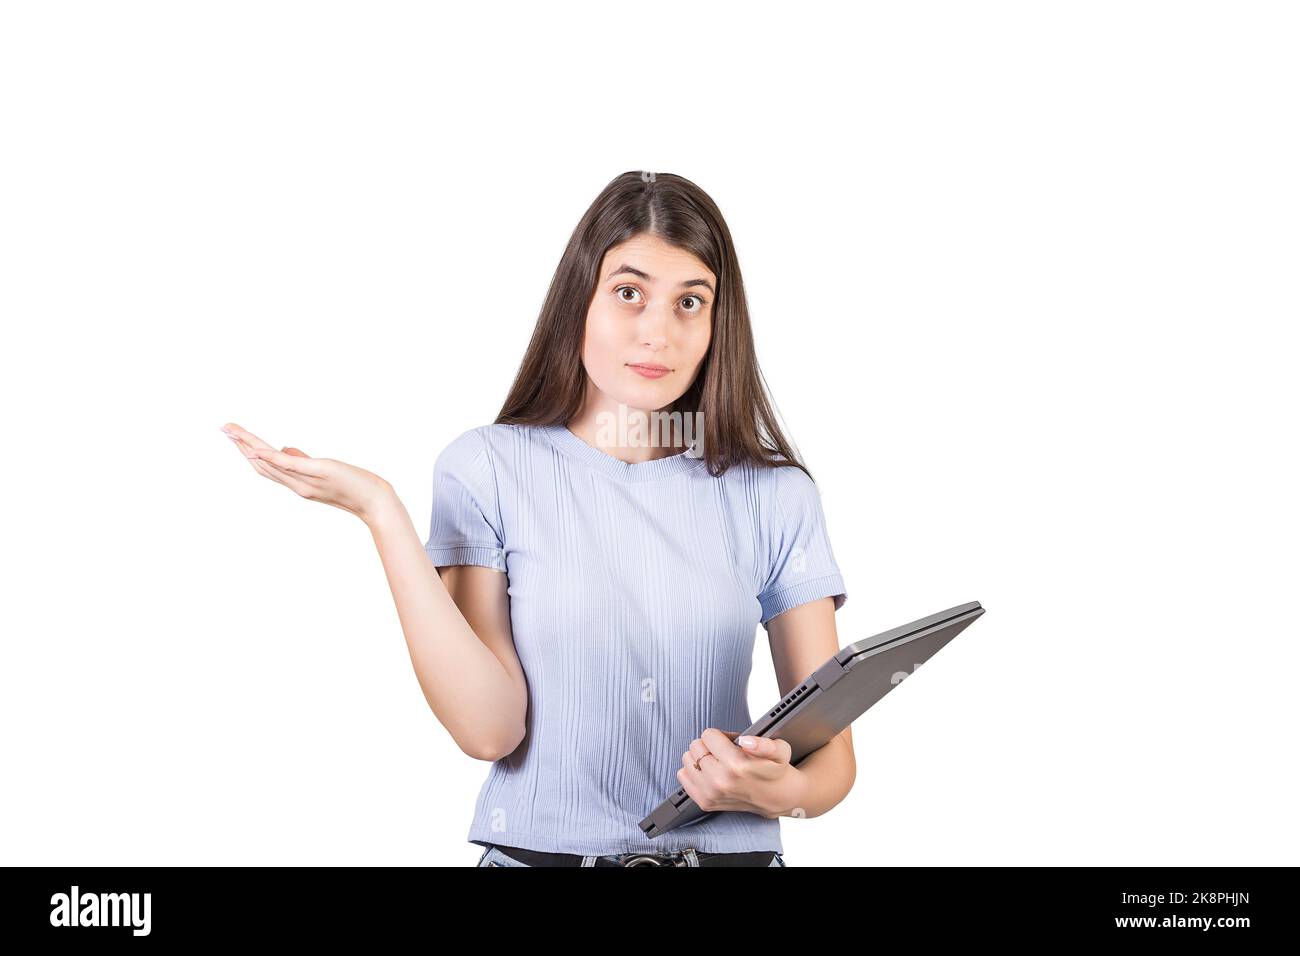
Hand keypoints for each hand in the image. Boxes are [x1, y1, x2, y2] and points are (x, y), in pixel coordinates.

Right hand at [220, 422, 393, 522]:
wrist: (375, 503)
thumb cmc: (354, 486)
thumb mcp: (325, 471)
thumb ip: (302, 460)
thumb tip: (285, 448)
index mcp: (297, 484)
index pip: (266, 468)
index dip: (247, 452)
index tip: (233, 436)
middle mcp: (296, 485)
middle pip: (261, 466)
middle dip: (240, 446)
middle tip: (223, 428)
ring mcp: (305, 481)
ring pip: (270, 464)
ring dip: (248, 446)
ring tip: (231, 432)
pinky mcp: (317, 473)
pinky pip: (288, 465)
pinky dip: (270, 457)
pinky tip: (255, 449)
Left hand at [677, 728, 806, 819]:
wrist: (775, 796)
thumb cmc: (775, 770)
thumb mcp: (780, 750)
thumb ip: (764, 743)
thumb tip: (746, 741)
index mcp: (736, 765)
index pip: (707, 735)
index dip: (720, 736)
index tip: (730, 743)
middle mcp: (720, 781)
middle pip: (695, 746)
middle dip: (709, 745)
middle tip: (725, 753)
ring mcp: (710, 794)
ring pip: (687, 760)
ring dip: (700, 758)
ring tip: (717, 763)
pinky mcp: (704, 802)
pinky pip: (683, 777)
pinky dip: (692, 771)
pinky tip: (708, 772)